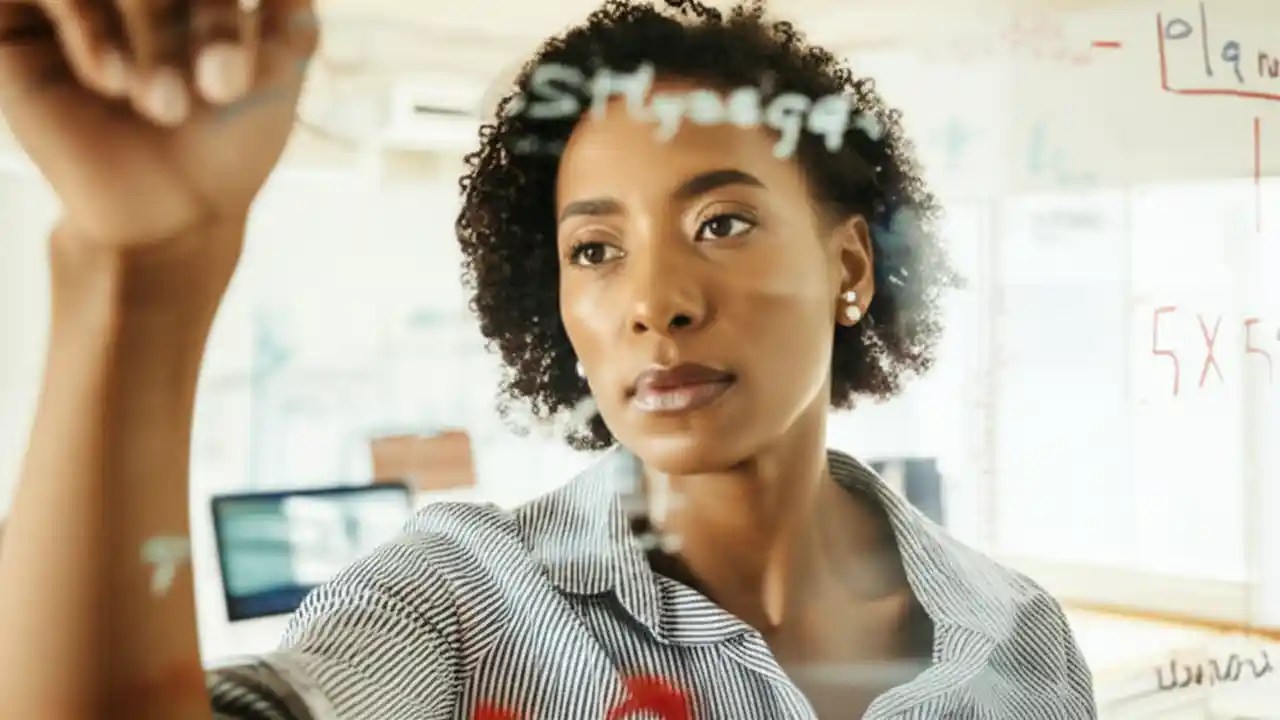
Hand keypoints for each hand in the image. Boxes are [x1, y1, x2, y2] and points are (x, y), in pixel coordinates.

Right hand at [0, 0, 318, 250]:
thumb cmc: (229, 140)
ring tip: (166, 108)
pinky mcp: (17, 18)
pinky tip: (112, 83)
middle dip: (205, 21)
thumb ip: (290, 0)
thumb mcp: (281, 60)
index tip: (242, 75)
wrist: (169, 211)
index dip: (222, 15)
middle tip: (223, 88)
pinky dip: (90, 29)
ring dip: (150, 36)